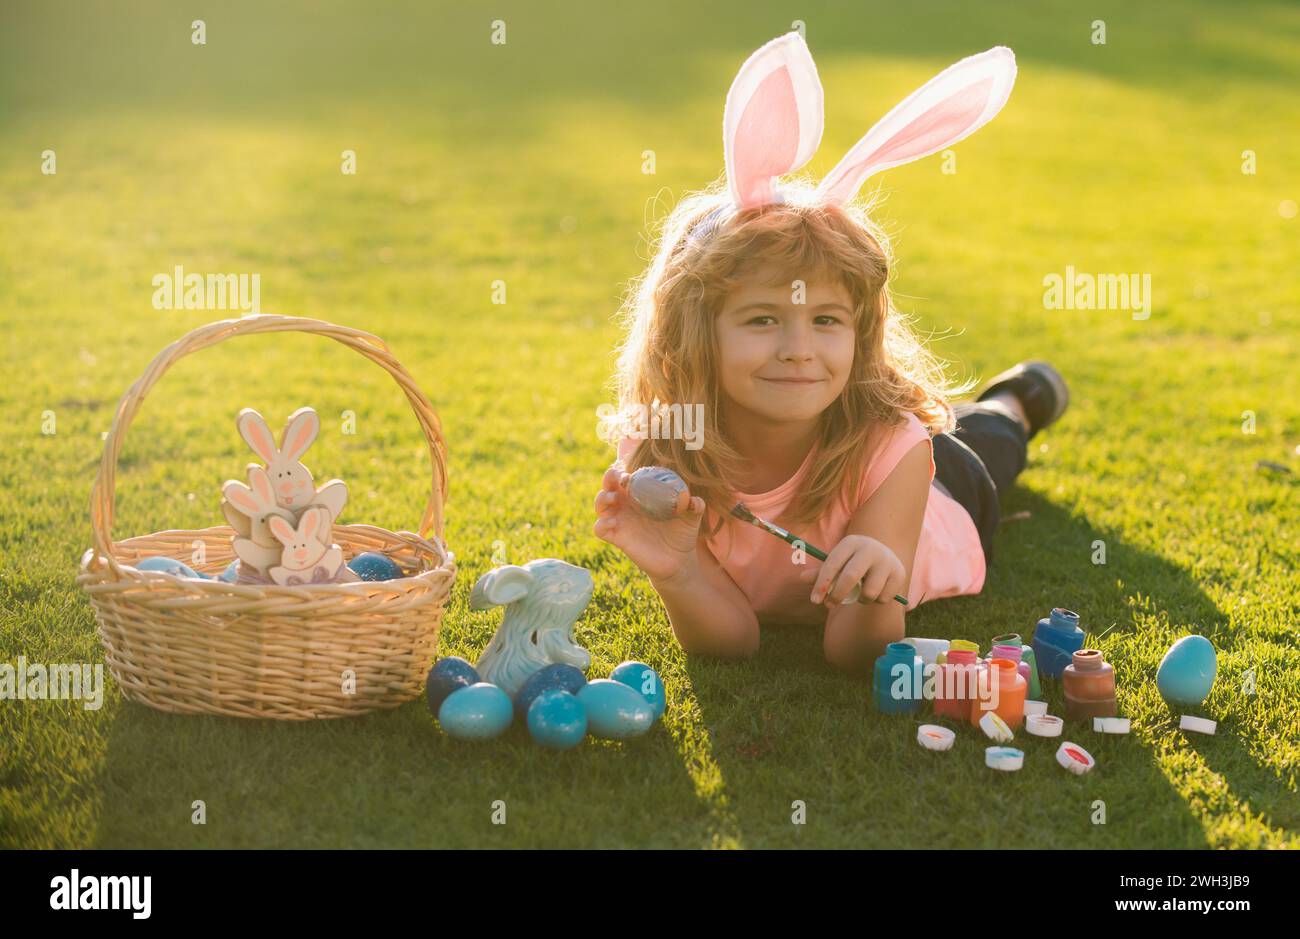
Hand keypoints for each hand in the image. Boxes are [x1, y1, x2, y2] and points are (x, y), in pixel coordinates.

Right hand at [593, 464, 705, 583]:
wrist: (678, 560)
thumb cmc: (682, 533)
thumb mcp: (691, 516)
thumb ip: (695, 505)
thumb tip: (694, 500)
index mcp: (641, 493)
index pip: (626, 474)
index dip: (624, 468)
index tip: (632, 472)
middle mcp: (627, 504)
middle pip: (608, 483)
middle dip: (609, 476)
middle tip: (621, 479)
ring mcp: (620, 520)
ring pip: (600, 503)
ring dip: (602, 497)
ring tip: (614, 498)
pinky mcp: (617, 537)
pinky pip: (599, 528)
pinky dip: (601, 524)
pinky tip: (612, 523)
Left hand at [798, 535, 905, 607]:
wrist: (884, 555)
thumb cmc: (853, 561)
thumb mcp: (837, 562)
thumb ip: (822, 572)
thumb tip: (802, 578)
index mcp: (851, 542)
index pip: (833, 564)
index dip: (821, 584)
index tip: (814, 600)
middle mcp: (871, 549)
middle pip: (850, 577)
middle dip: (836, 595)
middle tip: (828, 605)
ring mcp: (887, 561)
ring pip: (868, 592)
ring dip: (860, 599)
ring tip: (861, 592)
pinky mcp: (899, 574)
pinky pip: (882, 599)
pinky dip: (876, 600)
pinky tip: (877, 589)